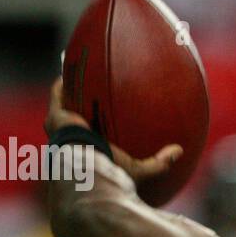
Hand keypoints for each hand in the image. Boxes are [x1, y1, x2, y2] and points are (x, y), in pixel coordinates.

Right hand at [43, 77, 182, 187]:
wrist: (89, 169)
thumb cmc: (112, 172)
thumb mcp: (139, 170)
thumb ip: (159, 163)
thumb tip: (179, 151)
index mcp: (88, 153)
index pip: (91, 137)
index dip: (96, 126)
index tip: (105, 115)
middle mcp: (70, 140)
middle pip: (76, 117)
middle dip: (82, 105)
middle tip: (95, 92)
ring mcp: (60, 127)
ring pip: (65, 103)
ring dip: (72, 89)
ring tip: (81, 72)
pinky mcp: (56, 116)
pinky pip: (58, 93)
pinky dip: (64, 80)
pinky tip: (73, 64)